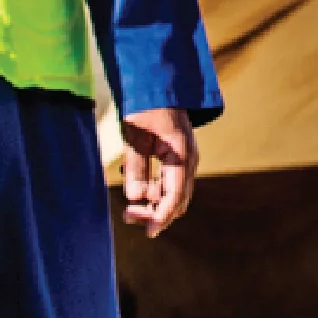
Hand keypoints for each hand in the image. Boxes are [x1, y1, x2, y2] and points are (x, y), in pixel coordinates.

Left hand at [115, 107, 198, 237]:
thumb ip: (137, 166)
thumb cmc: (145, 108)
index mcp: (180, 155)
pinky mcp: (178, 158)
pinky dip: (154, 190)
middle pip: (177, 200)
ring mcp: (186, 159)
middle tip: (128, 217)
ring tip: (129, 206)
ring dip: (154, 203)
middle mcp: (188, 160)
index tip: (149, 232)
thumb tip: (135, 197)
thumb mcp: (135, 136)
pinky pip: (169, 182)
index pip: (174, 196)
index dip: (162, 217)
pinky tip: (136, 185)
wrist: (158, 85)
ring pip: (174, 193)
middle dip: (155, 213)